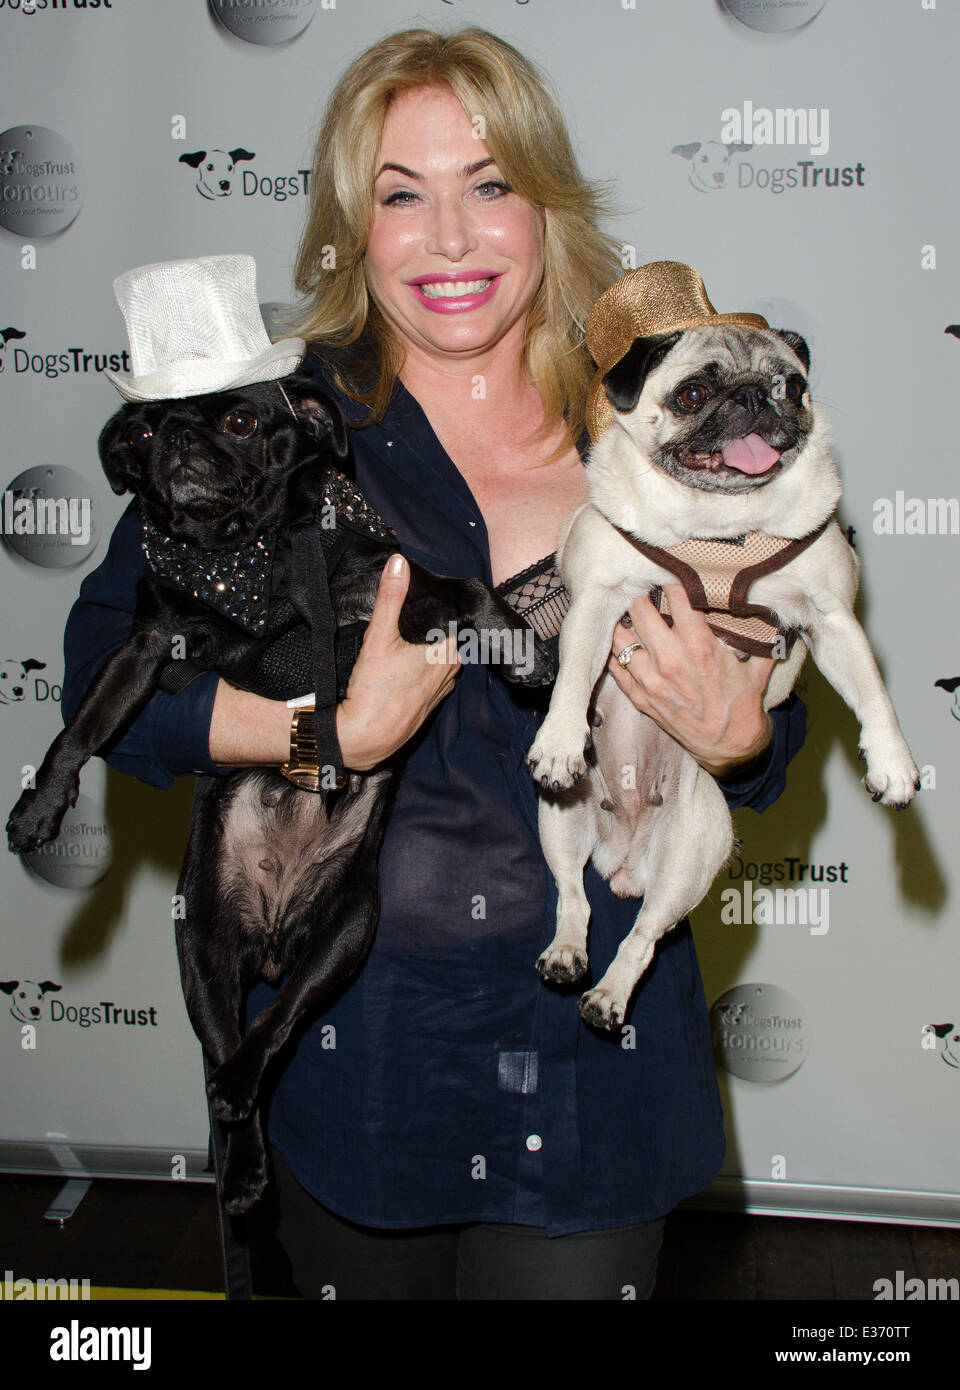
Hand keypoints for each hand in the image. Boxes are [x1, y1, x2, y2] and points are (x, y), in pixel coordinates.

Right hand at [335, 553, 461, 770]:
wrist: (365, 737)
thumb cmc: (374, 688)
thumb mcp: (379, 636)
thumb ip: (390, 597)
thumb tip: (399, 562)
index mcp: (448, 650)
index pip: (457, 620)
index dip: (445, 608)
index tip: (432, 595)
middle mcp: (452, 670)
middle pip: (451, 639)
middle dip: (438, 627)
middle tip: (417, 613)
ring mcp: (443, 690)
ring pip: (445, 660)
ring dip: (433, 649)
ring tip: (413, 637)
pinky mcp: (431, 705)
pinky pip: (436, 679)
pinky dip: (426, 670)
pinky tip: (408, 666)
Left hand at [606, 583, 774, 776]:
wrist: (729, 747)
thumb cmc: (742, 704)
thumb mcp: (756, 665)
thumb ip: (761, 636)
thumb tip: (770, 609)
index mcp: (699, 647)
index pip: (676, 598)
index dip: (671, 580)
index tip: (669, 572)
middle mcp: (670, 661)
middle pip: (640, 611)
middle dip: (641, 595)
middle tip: (642, 587)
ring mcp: (651, 680)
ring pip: (620, 638)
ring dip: (622, 622)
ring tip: (626, 612)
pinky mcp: (641, 698)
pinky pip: (616, 668)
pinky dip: (615, 653)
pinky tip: (618, 642)